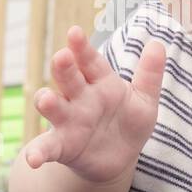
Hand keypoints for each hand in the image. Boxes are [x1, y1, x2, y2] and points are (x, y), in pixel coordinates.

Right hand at [21, 24, 165, 183]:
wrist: (119, 159)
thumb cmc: (129, 123)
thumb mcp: (144, 100)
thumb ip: (149, 74)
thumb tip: (158, 44)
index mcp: (100, 82)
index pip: (90, 61)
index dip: (82, 47)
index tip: (75, 32)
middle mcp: (80, 98)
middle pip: (68, 78)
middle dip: (64, 67)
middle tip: (62, 57)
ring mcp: (68, 121)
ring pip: (53, 107)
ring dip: (47, 102)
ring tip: (46, 99)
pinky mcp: (62, 146)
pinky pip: (46, 147)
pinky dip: (37, 152)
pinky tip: (33, 159)